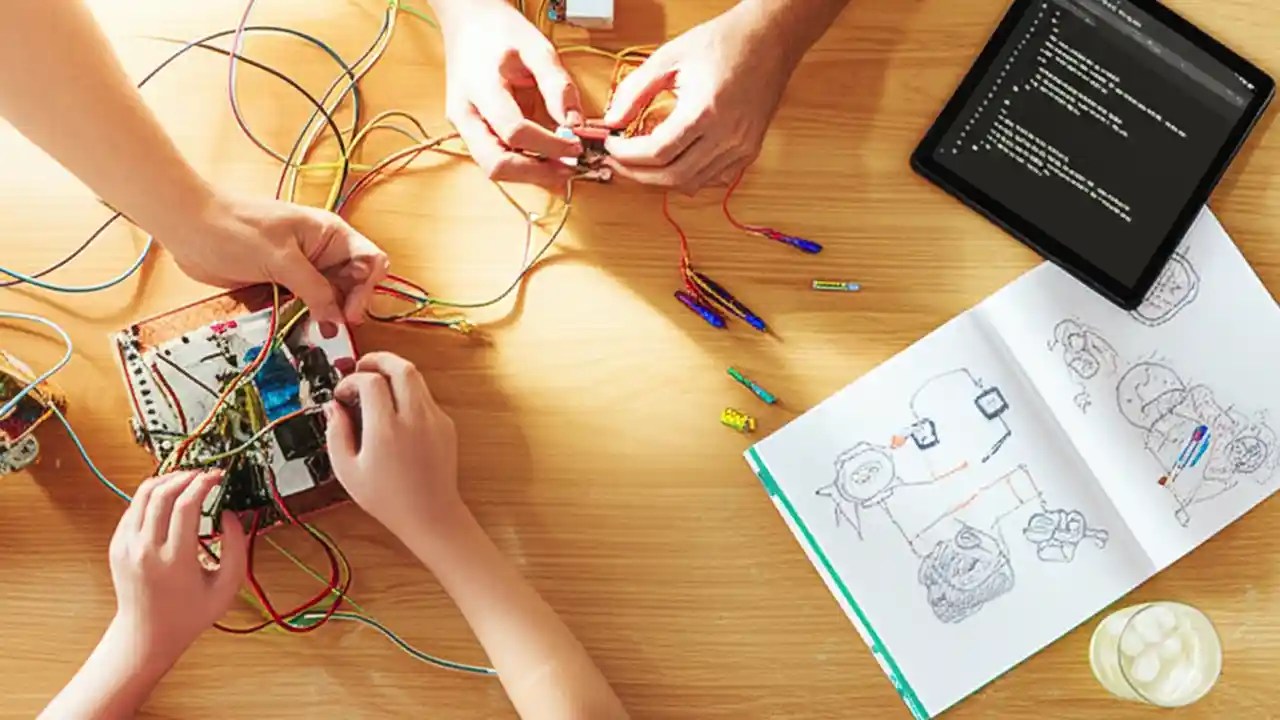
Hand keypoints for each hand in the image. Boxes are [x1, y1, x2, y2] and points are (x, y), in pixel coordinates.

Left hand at [108, 471, 246, 668]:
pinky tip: (168, 497)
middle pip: (163, 493)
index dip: (204, 482)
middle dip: (186, 476)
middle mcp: (146, 550)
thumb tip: (230, 514)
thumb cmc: (190, 614)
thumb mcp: (227, 587)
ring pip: (143, 495)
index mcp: (175, 560)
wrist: (147, 635)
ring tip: (186, 479)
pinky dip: (152, 496)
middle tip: (204, 475)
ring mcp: (127, 547)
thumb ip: (236, 547)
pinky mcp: (117, 546)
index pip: (186, 505)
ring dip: (167, 480)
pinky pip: (134, 508)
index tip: (218, 476)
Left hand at [162, 194, 388, 328]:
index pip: (371, 262)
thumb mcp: (281, 259)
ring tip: (311, 333)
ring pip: (328, 300)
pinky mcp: (282, 284)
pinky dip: (301, 319)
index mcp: (330, 235)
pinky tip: (293, 328)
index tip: (349, 314)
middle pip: (353, 286)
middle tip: (330, 330)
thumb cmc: (234, 228)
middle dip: (345, 308)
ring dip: (322, 317)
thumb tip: (337, 321)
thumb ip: (314, 291)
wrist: (187, 225)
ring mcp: (302, 269)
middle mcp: (322, 252)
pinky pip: (303, 306)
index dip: (367, 290)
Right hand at [325, 352, 461, 538]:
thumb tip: (333, 407)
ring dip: (394, 373)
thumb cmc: (387, 499)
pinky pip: (425, 397)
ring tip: (376, 386)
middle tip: (362, 367)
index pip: (370, 382)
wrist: (431, 514)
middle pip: (401, 367)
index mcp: (386, 430)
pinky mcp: (446, 425)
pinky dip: (408, 393)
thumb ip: (336, 434)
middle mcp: (414, 419)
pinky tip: (394, 411)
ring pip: (416, 378)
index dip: (351, 380)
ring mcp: (434, 419)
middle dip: (378, 359)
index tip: (342, 394)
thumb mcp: (348, 471)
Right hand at [436, 0, 582, 185]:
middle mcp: (464, 114)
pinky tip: (544, 157)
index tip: (576, 146)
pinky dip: (521, 164)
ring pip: (493, 168)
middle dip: (535, 174)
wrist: (468, 22)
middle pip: (495, 164)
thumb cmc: (500, 31)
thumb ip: (557, 84)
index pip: (514, 131)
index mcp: (479, 88)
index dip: (549, 145)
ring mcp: (463, 126)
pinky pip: (495, 158)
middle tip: (567, 170)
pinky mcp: (470, 132)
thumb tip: (575, 124)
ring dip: (529, 174)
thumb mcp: (536, 47)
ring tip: (560, 165)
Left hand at [603, 5, 799, 193]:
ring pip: (693, 183)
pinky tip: (675, 160)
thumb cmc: (724, 42)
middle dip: (637, 174)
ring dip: (661, 179)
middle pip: (673, 176)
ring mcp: (741, 147)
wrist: (769, 39)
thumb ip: (635, 90)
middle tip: (617, 163)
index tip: (611, 145)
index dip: (627, 154)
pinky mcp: (749, 151)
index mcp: (706, 110)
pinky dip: (689, 177)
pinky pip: (714, 179)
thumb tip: (612, 119)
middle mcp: (727, 135)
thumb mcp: (669, 57)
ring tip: (640, 163)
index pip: (657, 151)